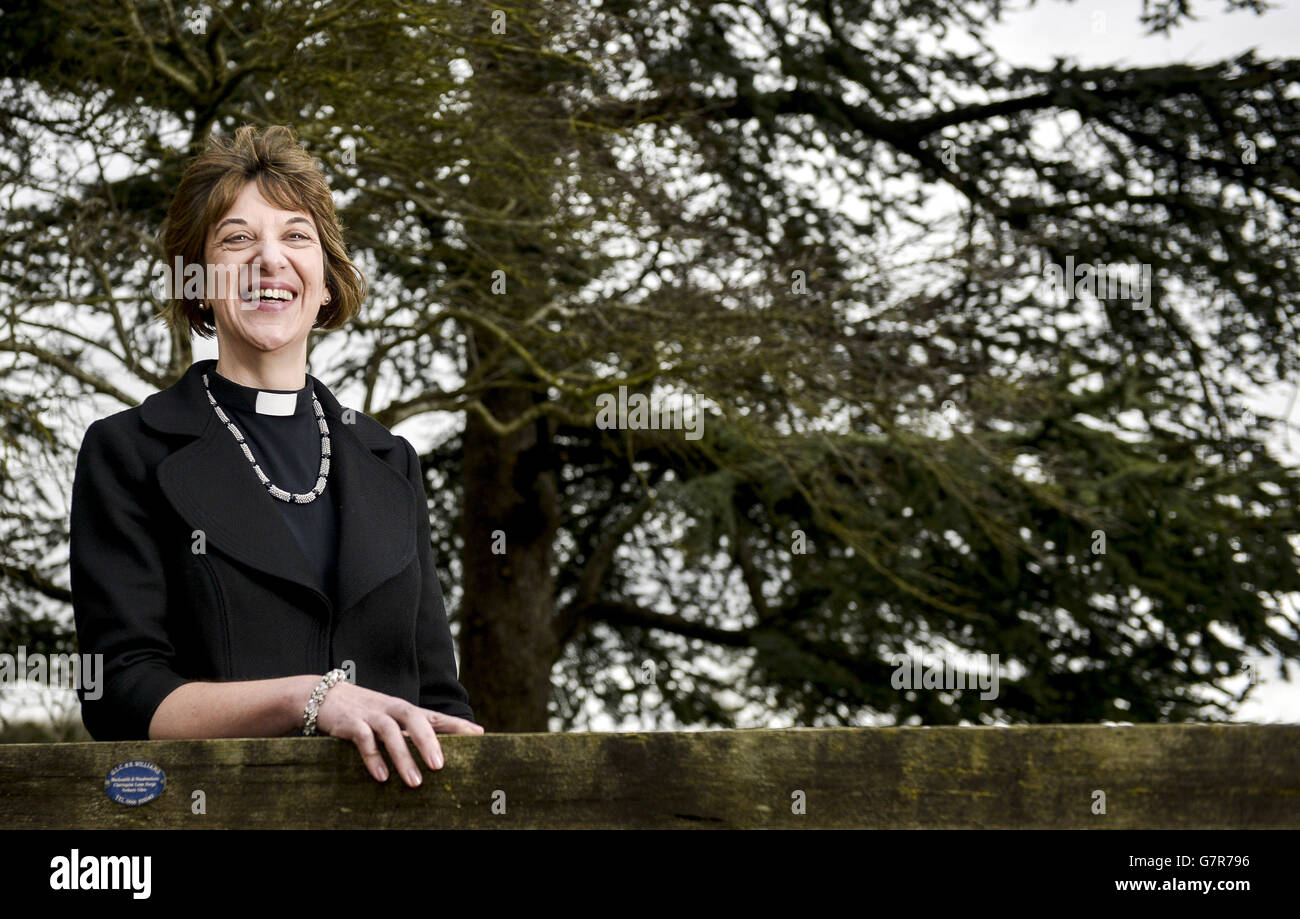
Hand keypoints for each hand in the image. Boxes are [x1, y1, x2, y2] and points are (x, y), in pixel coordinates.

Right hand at [314, 681, 485, 785]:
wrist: (322, 696)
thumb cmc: (364, 712)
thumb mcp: (390, 719)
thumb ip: (411, 731)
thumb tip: (437, 751)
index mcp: (405, 710)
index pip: (436, 715)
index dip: (457, 724)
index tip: (479, 735)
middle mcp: (392, 709)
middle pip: (416, 720)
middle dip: (429, 743)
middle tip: (440, 767)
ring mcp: (371, 715)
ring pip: (391, 733)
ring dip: (404, 758)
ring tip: (415, 783)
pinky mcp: (351, 723)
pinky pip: (364, 740)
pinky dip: (374, 758)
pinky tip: (382, 777)